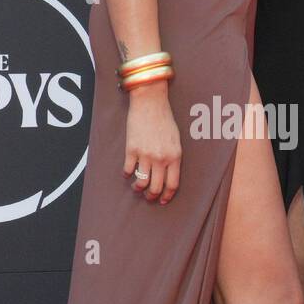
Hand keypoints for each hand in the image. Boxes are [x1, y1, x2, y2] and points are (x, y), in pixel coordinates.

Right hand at [123, 84, 181, 203]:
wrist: (150, 102)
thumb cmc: (165, 120)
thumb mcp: (176, 140)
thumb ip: (173, 158)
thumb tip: (167, 175)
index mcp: (175, 157)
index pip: (172, 184)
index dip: (167, 195)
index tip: (162, 200)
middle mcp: (161, 158)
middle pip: (156, 187)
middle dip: (152, 196)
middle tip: (149, 197)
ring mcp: (145, 155)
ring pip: (141, 182)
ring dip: (138, 188)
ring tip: (137, 187)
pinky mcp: (132, 149)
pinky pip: (128, 169)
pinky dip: (127, 174)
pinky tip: (127, 173)